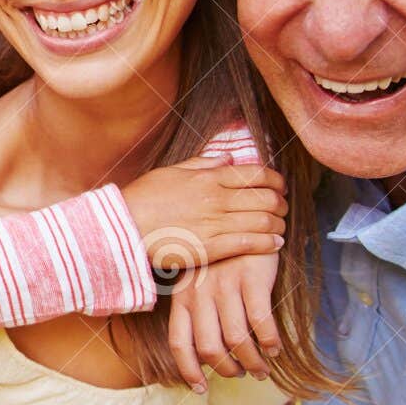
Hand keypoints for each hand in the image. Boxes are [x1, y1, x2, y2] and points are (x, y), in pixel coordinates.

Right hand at [122, 157, 286, 267]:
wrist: (123, 227)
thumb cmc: (142, 198)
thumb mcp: (171, 172)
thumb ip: (202, 164)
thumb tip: (228, 157)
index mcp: (208, 178)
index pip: (256, 174)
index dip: (276, 180)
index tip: (279, 187)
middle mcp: (217, 198)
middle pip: (267, 197)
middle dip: (281, 203)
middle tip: (282, 208)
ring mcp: (215, 223)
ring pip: (264, 220)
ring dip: (279, 224)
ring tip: (280, 227)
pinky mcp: (212, 248)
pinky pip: (251, 243)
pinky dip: (269, 243)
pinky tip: (275, 243)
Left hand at [167, 252, 281, 392]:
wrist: (242, 223)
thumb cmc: (221, 263)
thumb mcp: (199, 285)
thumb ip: (198, 316)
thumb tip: (206, 358)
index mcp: (182, 299)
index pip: (180, 343)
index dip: (190, 371)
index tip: (202, 389)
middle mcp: (200, 294)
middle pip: (209, 348)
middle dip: (228, 369)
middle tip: (243, 374)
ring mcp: (225, 286)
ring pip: (236, 339)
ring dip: (252, 361)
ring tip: (262, 368)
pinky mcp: (251, 278)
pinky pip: (260, 320)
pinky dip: (269, 341)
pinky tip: (275, 348)